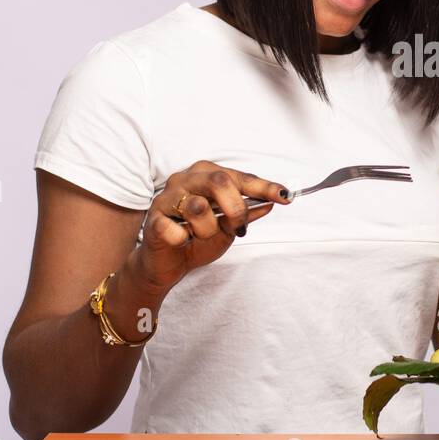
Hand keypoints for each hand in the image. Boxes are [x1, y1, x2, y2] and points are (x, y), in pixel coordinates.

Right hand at [133, 161, 290, 291]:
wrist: (167, 264)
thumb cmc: (196, 238)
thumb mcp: (228, 227)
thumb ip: (248, 213)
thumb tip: (273, 201)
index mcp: (205, 174)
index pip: (239, 176)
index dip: (264, 186)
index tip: (285, 196)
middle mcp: (185, 179)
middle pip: (219, 181)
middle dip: (236, 208)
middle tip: (238, 228)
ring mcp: (166, 198)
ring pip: (198, 207)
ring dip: (208, 229)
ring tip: (202, 236)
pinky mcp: (153, 220)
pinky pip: (176, 230)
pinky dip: (185, 239)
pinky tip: (182, 240)